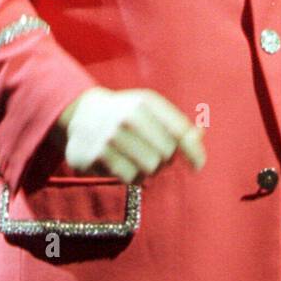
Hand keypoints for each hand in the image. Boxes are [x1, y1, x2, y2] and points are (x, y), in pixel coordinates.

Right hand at [56, 86, 205, 183]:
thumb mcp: (150, 109)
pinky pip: (129, 178)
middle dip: (165, 159)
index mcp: (145, 102)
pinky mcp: (94, 157)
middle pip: (166, 155)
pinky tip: (122, 164)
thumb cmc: (125, 113)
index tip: (198, 166)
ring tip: (137, 158)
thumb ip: (177, 124)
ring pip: (149, 170)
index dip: (193, 152)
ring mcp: (109, 137)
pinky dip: (131, 176)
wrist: (80, 113)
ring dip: (148, 169)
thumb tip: (200, 137)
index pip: (179, 131)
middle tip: (154, 154)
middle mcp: (127, 117)